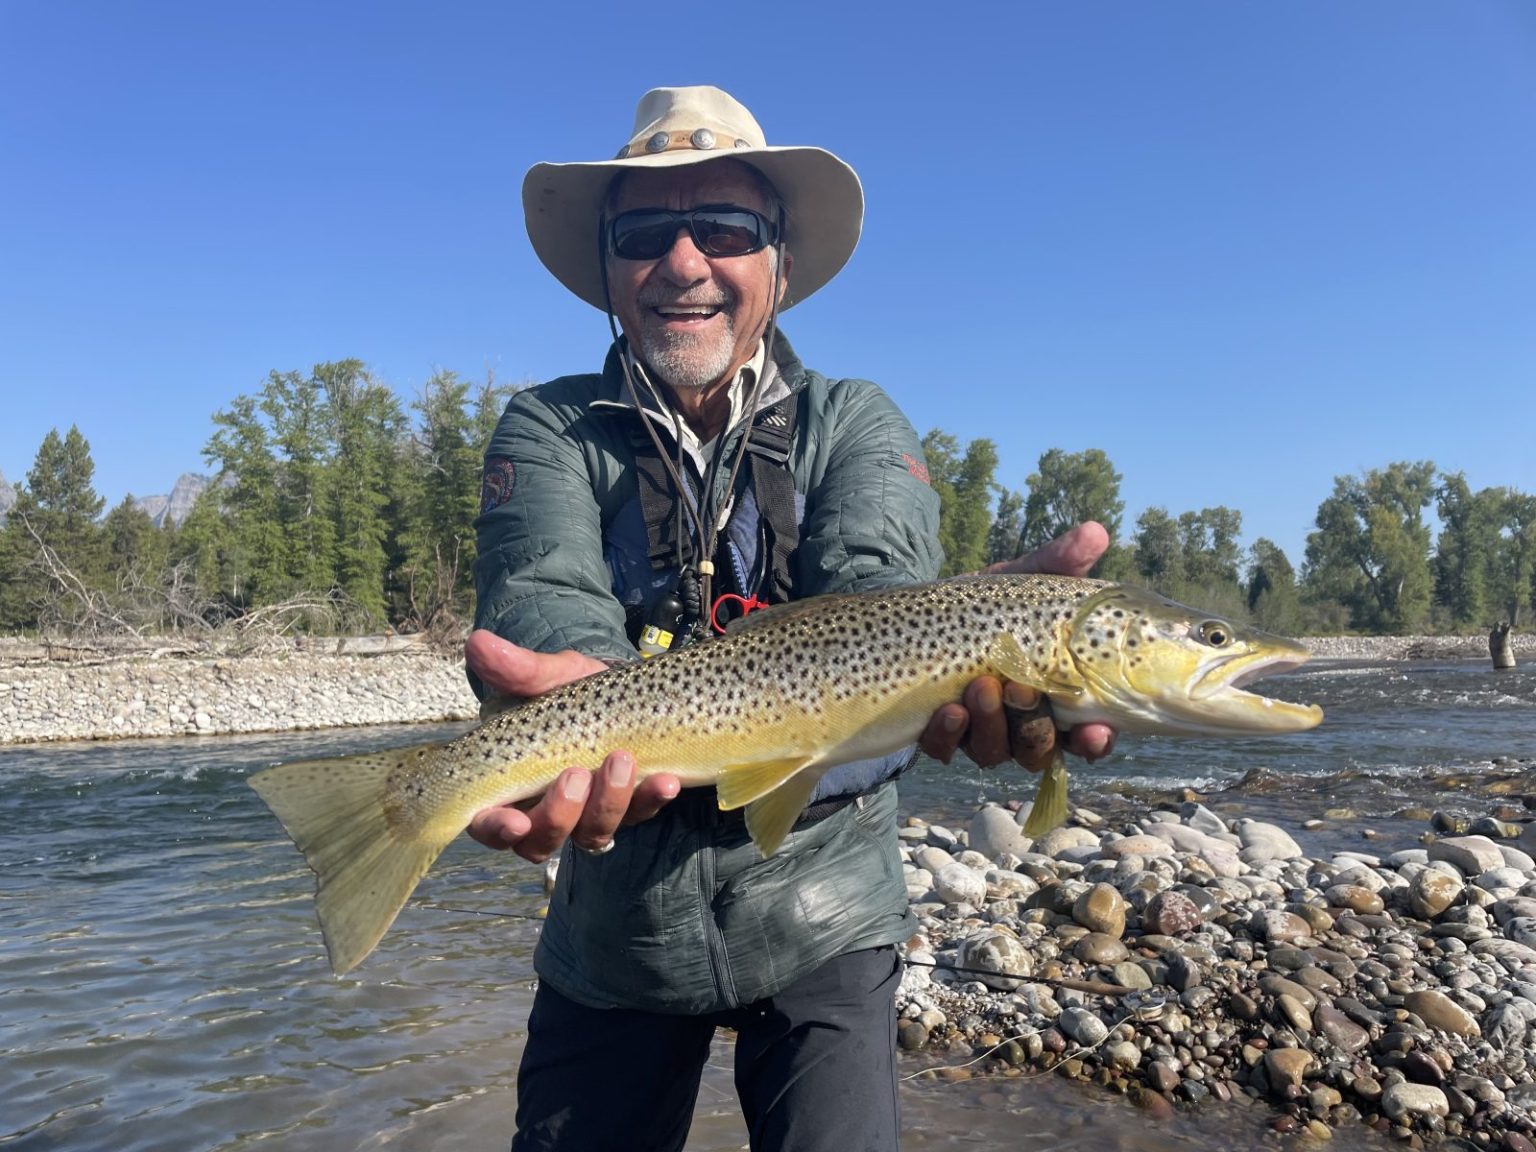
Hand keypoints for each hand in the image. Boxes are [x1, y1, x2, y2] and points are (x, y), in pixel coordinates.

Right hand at [462, 629, 679, 862]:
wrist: (622, 690)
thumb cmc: (572, 690)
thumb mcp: (550, 677)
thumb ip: (519, 670)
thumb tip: (478, 642)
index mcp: (508, 787)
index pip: (489, 824)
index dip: (497, 830)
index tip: (514, 821)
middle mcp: (544, 812)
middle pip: (542, 839)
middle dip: (560, 813)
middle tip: (577, 773)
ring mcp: (588, 815)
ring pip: (593, 833)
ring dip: (609, 803)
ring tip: (624, 760)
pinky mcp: (629, 808)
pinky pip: (640, 814)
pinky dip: (652, 799)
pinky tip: (668, 780)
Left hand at [918, 523, 1116, 769]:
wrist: (921, 610)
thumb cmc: (988, 602)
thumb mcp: (1022, 582)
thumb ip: (1059, 562)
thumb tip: (1096, 531)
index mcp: (1056, 696)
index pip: (1088, 735)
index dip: (1095, 741)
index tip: (1096, 730)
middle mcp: (1021, 724)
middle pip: (1039, 749)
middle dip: (1035, 728)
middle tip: (1023, 688)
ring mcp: (978, 732)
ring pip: (994, 753)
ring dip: (991, 726)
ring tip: (980, 688)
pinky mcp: (938, 734)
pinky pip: (944, 749)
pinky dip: (947, 736)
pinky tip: (946, 711)